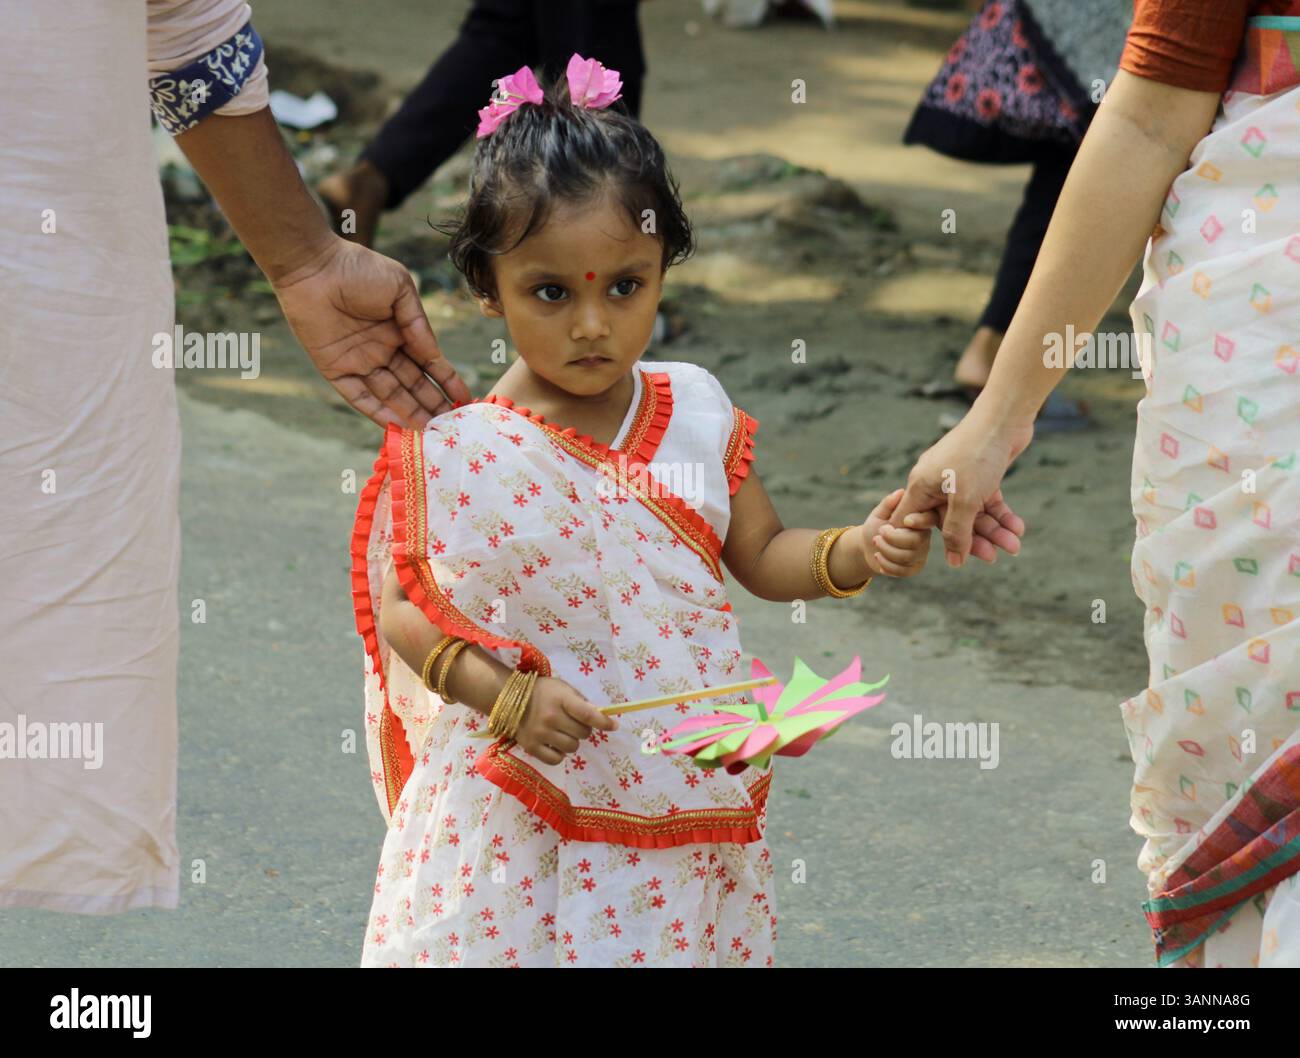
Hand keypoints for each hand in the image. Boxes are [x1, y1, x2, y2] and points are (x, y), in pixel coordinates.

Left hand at [271, 237, 473, 427]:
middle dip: (431, 403)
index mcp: (399, 330)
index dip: (446, 381)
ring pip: (389, 394)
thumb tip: (435, 356)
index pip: (428, 363)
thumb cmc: (358, 269)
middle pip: (411, 384)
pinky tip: (397, 425)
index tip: (464, 399)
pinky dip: (377, 411)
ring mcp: (359, 361)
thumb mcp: (400, 289)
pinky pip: (358, 396)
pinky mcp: (335, 369)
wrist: (313, 266)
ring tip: (431, 431)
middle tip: (450, 425)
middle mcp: (382, 349)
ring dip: (409, 412)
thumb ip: (418, 324)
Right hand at [514, 677, 617, 765]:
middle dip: (584, 729)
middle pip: (583, 734)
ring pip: (572, 747)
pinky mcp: (531, 748)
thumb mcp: (562, 688)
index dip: (604, 722)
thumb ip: (579, 701)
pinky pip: (556, 759)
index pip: (588, 714)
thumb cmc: (541, 691)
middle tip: (575, 723)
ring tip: (562, 732)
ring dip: (572, 741)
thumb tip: (599, 717)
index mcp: (561, 700)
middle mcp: (551, 718)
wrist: (508, 698)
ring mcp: (540, 734)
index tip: (614, 726)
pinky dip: (559, 754)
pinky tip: (554, 743)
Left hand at [861, 489, 937, 576]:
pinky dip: (887, 565)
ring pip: (908, 557)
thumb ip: (889, 503)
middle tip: (878, 534)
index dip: (919, 521)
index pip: (929, 519)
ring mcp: (922, 553)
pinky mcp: (915, 567)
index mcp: (920, 518)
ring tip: (875, 543)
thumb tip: (900, 492)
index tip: (904, 521)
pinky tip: (878, 558)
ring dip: (886, 551)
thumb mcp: (879, 513)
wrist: (869, 547)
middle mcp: (925, 535)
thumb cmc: (876, 525)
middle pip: (916, 541)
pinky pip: (903, 570)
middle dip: (893, 539)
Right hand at [890, 410, 1030, 566]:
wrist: (1004, 418)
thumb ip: (957, 532)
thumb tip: (954, 561)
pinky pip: (987, 502)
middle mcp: (937, 484)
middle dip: (974, 540)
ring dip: (994, 530)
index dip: (920, 541)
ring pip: (973, 514)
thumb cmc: (977, 455)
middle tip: (993, 558)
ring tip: (1014, 545)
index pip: (913, 522)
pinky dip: (1002, 514)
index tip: (932, 559)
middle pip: (950, 522)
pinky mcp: (980, 476)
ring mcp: (959, 479)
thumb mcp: (964, 500)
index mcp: (921, 486)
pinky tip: (1017, 527)